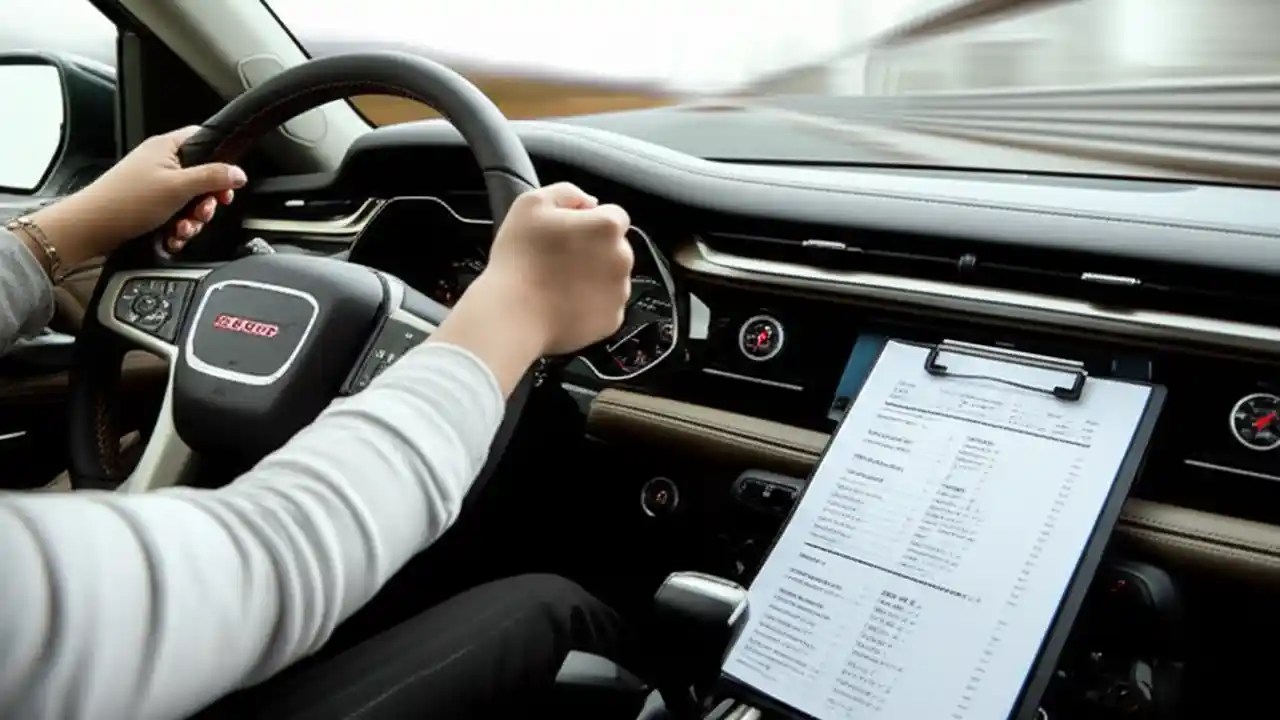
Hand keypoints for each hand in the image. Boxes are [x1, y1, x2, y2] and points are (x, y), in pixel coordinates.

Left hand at [28, 126, 246, 266]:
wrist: (92, 227)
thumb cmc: (127, 201)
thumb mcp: (179, 187)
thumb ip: (213, 178)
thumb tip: (238, 173)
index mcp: (167, 148)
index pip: (204, 141)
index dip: (221, 160)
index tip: (228, 182)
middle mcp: (161, 164)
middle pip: (201, 178)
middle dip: (206, 201)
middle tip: (203, 211)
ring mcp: (155, 186)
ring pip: (190, 202)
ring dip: (193, 220)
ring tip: (183, 228)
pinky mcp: (150, 207)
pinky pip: (176, 216)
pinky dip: (178, 229)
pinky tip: (173, 236)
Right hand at [430, 182, 633, 392]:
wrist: (513, 314)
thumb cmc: (520, 258)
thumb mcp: (531, 203)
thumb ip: (568, 193)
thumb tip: (590, 202)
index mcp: (607, 227)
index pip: (613, 215)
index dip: (588, 221)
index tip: (566, 233)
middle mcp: (622, 259)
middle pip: (614, 247)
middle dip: (593, 249)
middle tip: (558, 258)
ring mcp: (619, 292)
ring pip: (611, 277)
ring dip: (592, 276)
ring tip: (558, 283)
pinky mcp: (612, 320)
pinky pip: (605, 305)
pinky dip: (590, 303)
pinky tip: (564, 302)